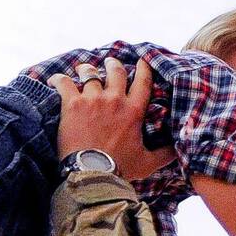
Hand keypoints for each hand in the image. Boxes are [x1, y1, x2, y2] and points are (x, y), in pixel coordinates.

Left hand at [48, 58, 176, 180]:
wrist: (92, 174)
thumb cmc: (120, 170)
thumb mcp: (147, 163)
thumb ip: (164, 154)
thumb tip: (179, 151)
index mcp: (133, 111)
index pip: (142, 81)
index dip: (143, 68)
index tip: (142, 61)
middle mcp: (114, 100)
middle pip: (115, 71)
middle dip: (113, 64)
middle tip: (110, 63)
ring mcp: (92, 100)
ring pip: (89, 73)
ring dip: (86, 70)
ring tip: (83, 70)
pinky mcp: (72, 104)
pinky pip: (64, 83)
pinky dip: (59, 80)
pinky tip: (55, 79)